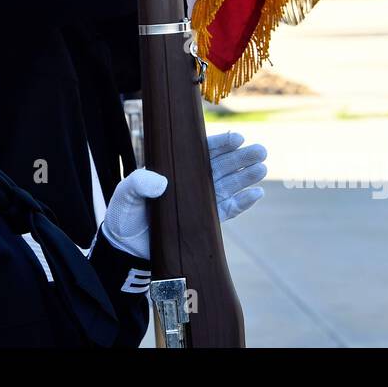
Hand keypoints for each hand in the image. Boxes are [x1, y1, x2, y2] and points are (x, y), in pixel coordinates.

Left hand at [99, 134, 266, 258]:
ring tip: (262, 168)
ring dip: (246, 176)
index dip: (219, 144)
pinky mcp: (205, 222)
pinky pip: (228, 209)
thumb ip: (138, 183)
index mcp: (173, 168)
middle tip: (260, 150)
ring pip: (228, 185)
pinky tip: (256, 193)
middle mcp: (190, 182)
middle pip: (220, 166)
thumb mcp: (126, 195)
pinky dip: (243, 202)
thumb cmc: (125, 216)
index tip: (236, 138)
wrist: (127, 248)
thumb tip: (161, 181)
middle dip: (240, 157)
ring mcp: (199, 202)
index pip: (200, 152)